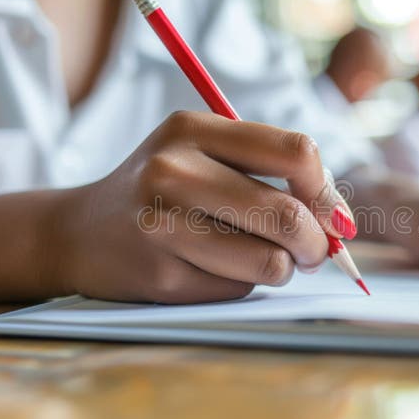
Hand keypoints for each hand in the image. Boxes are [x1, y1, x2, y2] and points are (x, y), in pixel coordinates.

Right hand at [49, 111, 351, 303]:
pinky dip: (243, 284)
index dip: (327, 191)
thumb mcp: (201, 155)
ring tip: (262, 257)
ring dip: (282, 267)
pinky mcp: (160, 277)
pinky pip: (239, 290)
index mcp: (191, 129)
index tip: (333, 215)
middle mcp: (172, 172)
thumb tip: (340, 220)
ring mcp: (161, 226)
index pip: (296, 152)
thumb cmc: (159, 192)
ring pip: (271, 262)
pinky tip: (213, 269)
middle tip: (314, 251)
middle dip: (317, 242)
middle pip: (287, 214)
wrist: (79, 233)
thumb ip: (268, 172)